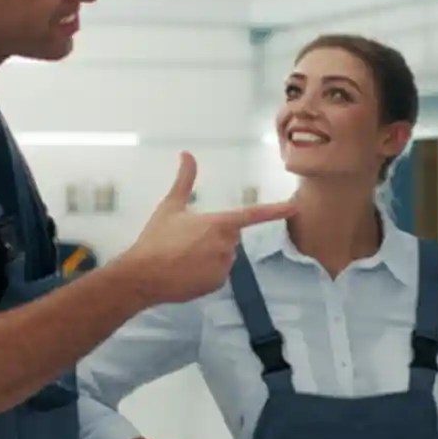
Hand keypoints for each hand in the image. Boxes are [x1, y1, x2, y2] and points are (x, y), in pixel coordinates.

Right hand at [122, 152, 295, 305]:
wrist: (142, 276)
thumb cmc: (156, 239)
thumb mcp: (170, 207)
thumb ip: (184, 180)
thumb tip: (187, 154)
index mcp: (219, 224)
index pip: (253, 214)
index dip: (276, 210)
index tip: (294, 206)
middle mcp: (227, 245)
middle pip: (231, 236)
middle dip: (215, 235)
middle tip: (187, 239)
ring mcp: (224, 266)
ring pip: (225, 255)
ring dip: (210, 254)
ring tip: (184, 257)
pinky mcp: (217, 284)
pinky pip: (218, 273)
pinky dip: (206, 272)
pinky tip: (187, 272)